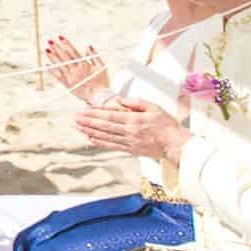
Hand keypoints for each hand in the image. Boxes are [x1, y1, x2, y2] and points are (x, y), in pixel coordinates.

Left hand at [45, 35, 106, 102]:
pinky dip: (52, 71)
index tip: (60, 37)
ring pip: (60, 65)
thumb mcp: (102, 67)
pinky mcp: (68, 85)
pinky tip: (47, 64)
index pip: (73, 51)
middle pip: (64, 57)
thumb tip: (89, 46)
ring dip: (52, 57)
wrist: (100, 98)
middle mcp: (76, 70)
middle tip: (50, 41)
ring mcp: (71, 77)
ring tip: (46, 49)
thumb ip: (94, 56)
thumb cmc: (102, 82)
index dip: (66, 43)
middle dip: (57, 48)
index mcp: (84, 65)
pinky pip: (58, 77)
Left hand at [74, 96, 189, 164]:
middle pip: (104, 126)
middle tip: (74, 118)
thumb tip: (122, 100)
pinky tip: (90, 139)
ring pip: (105, 136)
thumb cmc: (167, 125)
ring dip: (90, 131)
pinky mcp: (131, 150)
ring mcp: (129, 142)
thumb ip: (137, 103)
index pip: (109, 116)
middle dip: (87, 122)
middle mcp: (129, 132)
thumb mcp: (154, 108)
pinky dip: (99, 142)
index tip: (83, 111)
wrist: (176, 145)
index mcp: (135, 120)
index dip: (94, 114)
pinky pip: (112, 146)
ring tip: (78, 127)